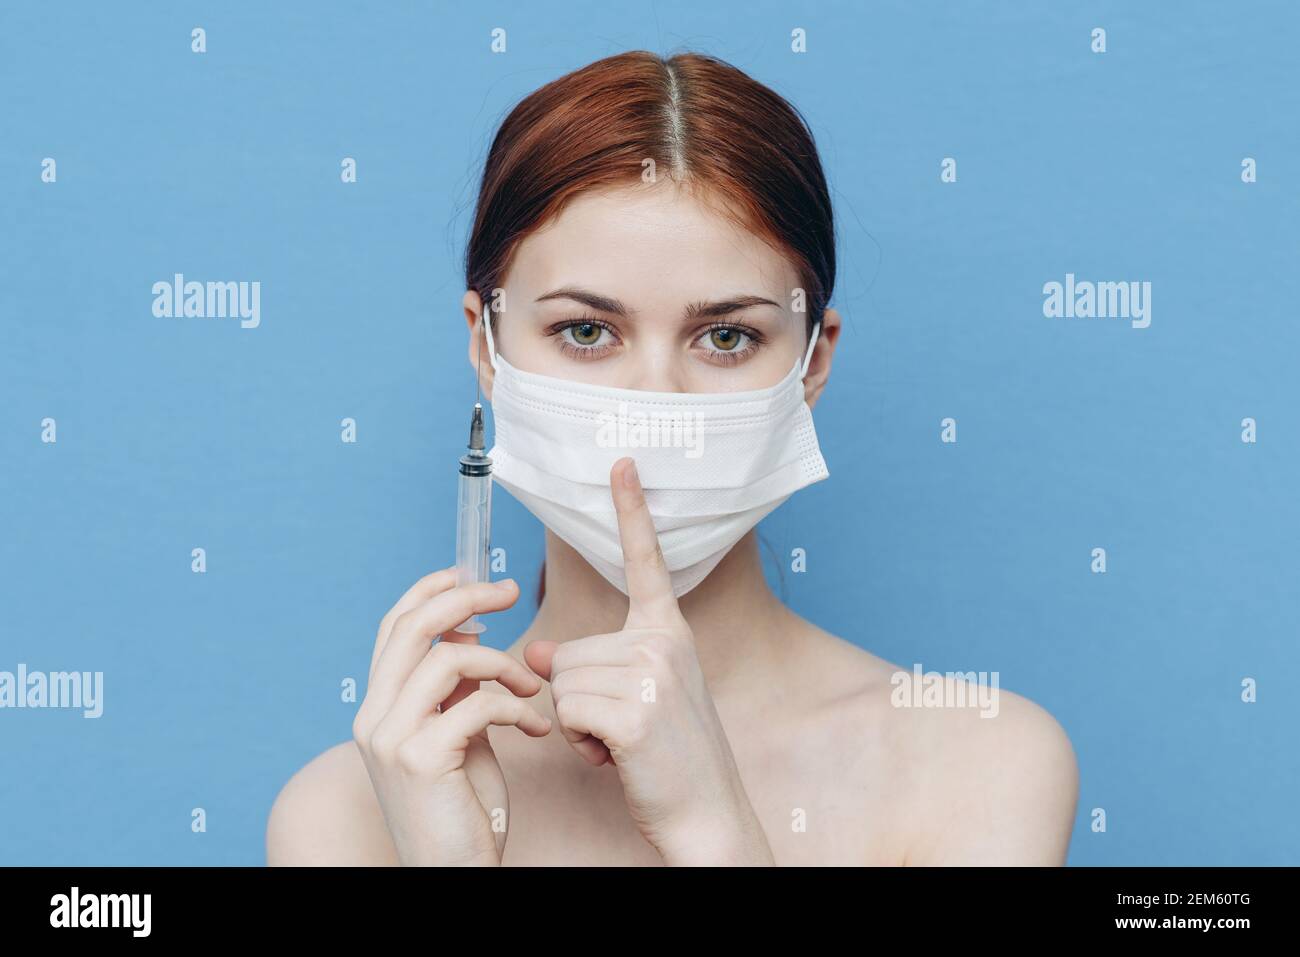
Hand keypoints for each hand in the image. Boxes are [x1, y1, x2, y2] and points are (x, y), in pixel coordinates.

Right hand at [352, 570, 551, 865]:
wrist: (454, 874)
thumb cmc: (461, 810)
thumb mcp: (457, 736)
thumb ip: (455, 690)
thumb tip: (470, 635)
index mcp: (378, 708)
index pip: (394, 626)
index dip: (431, 590)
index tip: (473, 574)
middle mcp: (373, 718)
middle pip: (413, 627)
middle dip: (467, 597)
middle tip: (513, 592)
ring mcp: (390, 739)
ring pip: (448, 658)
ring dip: (504, 662)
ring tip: (533, 686)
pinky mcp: (419, 760)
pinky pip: (476, 704)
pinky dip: (515, 707)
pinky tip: (536, 730)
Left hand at [525, 458, 773, 865]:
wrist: (707, 815)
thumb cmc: (667, 760)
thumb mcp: (630, 700)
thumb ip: (589, 668)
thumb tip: (536, 656)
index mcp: (669, 631)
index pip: (646, 561)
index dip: (630, 509)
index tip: (620, 461)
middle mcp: (665, 641)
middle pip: (568, 649)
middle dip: (577, 698)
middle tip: (623, 729)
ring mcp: (655, 673)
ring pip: (561, 681)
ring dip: (577, 723)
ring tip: (622, 744)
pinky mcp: (638, 710)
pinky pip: (567, 709)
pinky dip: (579, 742)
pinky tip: (617, 758)